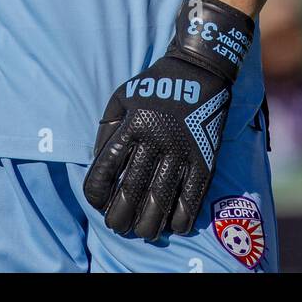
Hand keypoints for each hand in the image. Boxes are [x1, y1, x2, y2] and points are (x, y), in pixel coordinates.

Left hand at [83, 0, 253, 240]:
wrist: (199, 69)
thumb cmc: (154, 85)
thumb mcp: (121, 96)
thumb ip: (107, 128)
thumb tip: (99, 163)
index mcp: (131, 125)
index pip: (105, 170)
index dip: (96, 193)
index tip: (97, 203)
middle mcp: (155, 140)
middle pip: (132, 191)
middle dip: (120, 216)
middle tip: (117, 226)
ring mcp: (181, 151)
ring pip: (161, 200)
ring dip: (149, 224)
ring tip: (142, 231)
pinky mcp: (204, 157)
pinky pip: (192, 196)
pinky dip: (181, 216)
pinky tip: (173, 226)